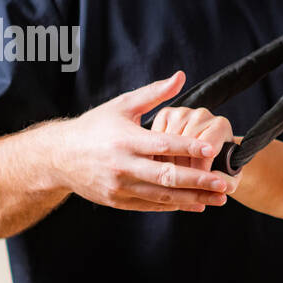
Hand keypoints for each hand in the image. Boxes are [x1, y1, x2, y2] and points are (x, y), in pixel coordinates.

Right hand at [50, 71, 232, 211]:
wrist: (58, 157)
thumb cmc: (95, 127)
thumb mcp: (121, 106)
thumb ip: (153, 93)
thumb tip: (181, 76)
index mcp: (126, 140)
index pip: (162, 144)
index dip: (188, 147)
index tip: (211, 149)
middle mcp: (123, 165)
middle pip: (166, 176)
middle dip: (198, 181)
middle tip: (224, 184)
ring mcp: (120, 186)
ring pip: (162, 196)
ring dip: (193, 198)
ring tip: (219, 199)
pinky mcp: (118, 201)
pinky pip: (151, 205)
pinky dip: (174, 206)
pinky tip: (196, 205)